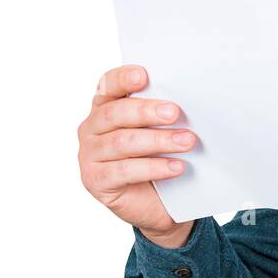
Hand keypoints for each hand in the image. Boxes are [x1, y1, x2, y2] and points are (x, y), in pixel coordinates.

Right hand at [77, 64, 196, 247]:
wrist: (160, 202)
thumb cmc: (161, 155)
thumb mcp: (162, 129)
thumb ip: (163, 112)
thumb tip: (188, 97)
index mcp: (105, 106)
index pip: (107, 85)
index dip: (122, 79)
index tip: (143, 76)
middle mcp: (91, 127)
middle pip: (114, 113)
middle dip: (146, 111)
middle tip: (175, 112)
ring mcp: (89, 154)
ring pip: (121, 142)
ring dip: (157, 140)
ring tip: (187, 141)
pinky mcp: (94, 180)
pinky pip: (123, 171)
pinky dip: (153, 167)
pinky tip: (176, 167)